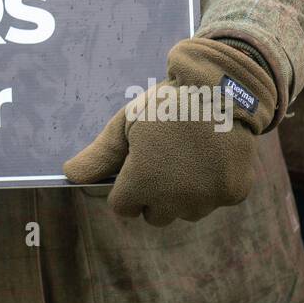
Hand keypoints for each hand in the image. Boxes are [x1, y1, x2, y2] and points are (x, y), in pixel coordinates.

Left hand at [63, 38, 276, 225]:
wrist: (222, 86)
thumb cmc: (167, 103)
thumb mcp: (126, 123)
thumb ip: (99, 155)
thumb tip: (69, 175)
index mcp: (142, 183)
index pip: (123, 207)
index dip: (125, 187)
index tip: (135, 165)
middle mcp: (175, 200)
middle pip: (154, 215)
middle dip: (152, 195)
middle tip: (161, 161)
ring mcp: (207, 199)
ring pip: (186, 212)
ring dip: (183, 195)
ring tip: (187, 156)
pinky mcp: (234, 194)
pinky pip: (215, 200)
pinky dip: (212, 185)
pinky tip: (211, 157)